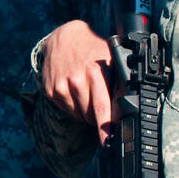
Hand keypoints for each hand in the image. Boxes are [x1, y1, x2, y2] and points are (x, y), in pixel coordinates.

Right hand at [40, 20, 113, 145]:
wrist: (64, 39)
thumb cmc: (92, 49)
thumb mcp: (112, 59)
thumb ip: (120, 81)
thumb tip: (128, 105)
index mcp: (95, 71)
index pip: (101, 105)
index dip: (106, 125)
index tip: (108, 139)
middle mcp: (76, 80)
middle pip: (90, 114)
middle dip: (100, 119)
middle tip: (105, 112)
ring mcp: (61, 86)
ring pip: (79, 114)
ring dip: (87, 113)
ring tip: (90, 97)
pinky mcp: (50, 91)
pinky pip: (67, 110)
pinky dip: (75, 107)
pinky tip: (78, 94)